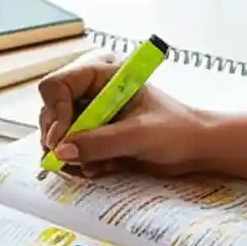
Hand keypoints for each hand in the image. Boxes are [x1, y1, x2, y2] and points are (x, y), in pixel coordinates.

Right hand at [38, 60, 212, 176]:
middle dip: (58, 138)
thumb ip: (100, 142)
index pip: (57, 85)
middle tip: (68, 160)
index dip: (55, 113)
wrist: (195, 149)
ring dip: (68, 155)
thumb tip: (62, 151)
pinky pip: (71, 149)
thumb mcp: (138, 135)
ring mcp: (93, 114)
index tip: (61, 140)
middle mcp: (93, 92)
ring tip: (91, 167)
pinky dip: (79, 162)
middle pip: (51, 110)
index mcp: (103, 76)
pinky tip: (98, 169)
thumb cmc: (177, 130)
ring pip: (58, 133)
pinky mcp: (95, 135)